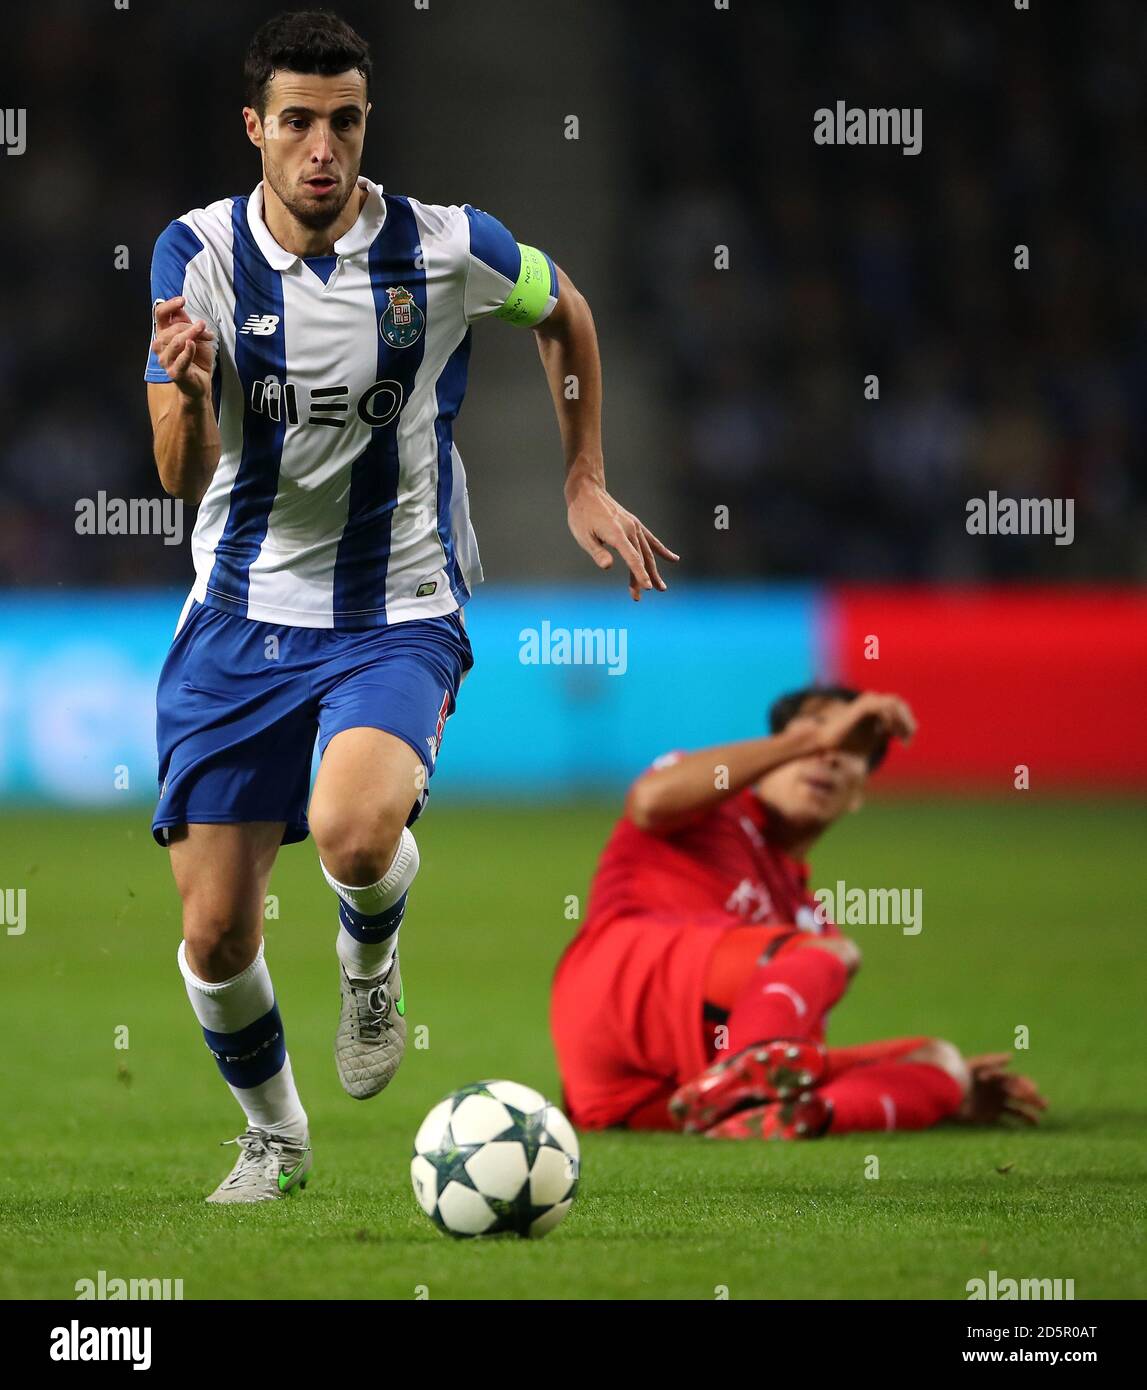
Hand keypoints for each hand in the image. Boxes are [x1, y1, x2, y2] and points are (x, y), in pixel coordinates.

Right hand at [151, 295, 214, 398]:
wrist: (201, 382)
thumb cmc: (197, 358)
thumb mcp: (196, 336)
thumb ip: (187, 323)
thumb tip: (180, 309)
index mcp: (163, 334)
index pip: (159, 315)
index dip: (169, 306)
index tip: (182, 300)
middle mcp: (160, 346)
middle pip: (172, 328)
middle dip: (191, 326)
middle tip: (204, 328)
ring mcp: (165, 360)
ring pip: (177, 342)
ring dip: (193, 335)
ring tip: (207, 334)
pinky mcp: (174, 373)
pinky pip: (180, 360)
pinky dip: (187, 351)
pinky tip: (192, 344)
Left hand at [566, 480, 678, 600]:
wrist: (587, 492)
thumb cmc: (581, 515)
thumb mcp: (583, 535)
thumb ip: (597, 551)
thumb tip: (608, 566)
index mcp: (616, 533)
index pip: (632, 557)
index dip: (639, 574)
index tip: (646, 588)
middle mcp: (629, 529)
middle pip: (640, 558)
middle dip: (641, 578)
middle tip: (638, 597)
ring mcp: (634, 526)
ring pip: (647, 552)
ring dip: (652, 571)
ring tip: (661, 588)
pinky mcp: (635, 524)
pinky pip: (651, 540)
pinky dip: (662, 551)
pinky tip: (674, 559)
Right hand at [804, 690, 916, 758]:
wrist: (828, 742)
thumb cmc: (850, 744)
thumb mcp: (875, 740)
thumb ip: (888, 733)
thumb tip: (907, 734)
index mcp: (875, 707)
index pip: (899, 709)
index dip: (907, 724)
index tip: (906, 744)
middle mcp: (872, 701)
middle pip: (900, 704)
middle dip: (907, 722)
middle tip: (907, 740)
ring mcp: (867, 701)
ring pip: (894, 703)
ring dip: (901, 721)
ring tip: (902, 738)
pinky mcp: (863, 706)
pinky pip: (884, 707)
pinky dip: (891, 720)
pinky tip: (889, 734)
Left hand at [957, 1053, 1047, 1125]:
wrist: (941, 1093)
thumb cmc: (957, 1076)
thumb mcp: (973, 1066)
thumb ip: (991, 1061)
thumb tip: (1011, 1055)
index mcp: (995, 1076)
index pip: (1014, 1080)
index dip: (1024, 1085)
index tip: (1033, 1089)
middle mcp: (997, 1089)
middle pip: (1019, 1094)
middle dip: (1032, 1099)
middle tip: (1045, 1104)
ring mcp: (995, 1102)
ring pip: (1016, 1107)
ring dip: (1028, 1112)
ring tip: (1038, 1120)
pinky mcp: (990, 1115)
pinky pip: (1008, 1118)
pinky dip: (1019, 1121)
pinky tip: (1030, 1125)